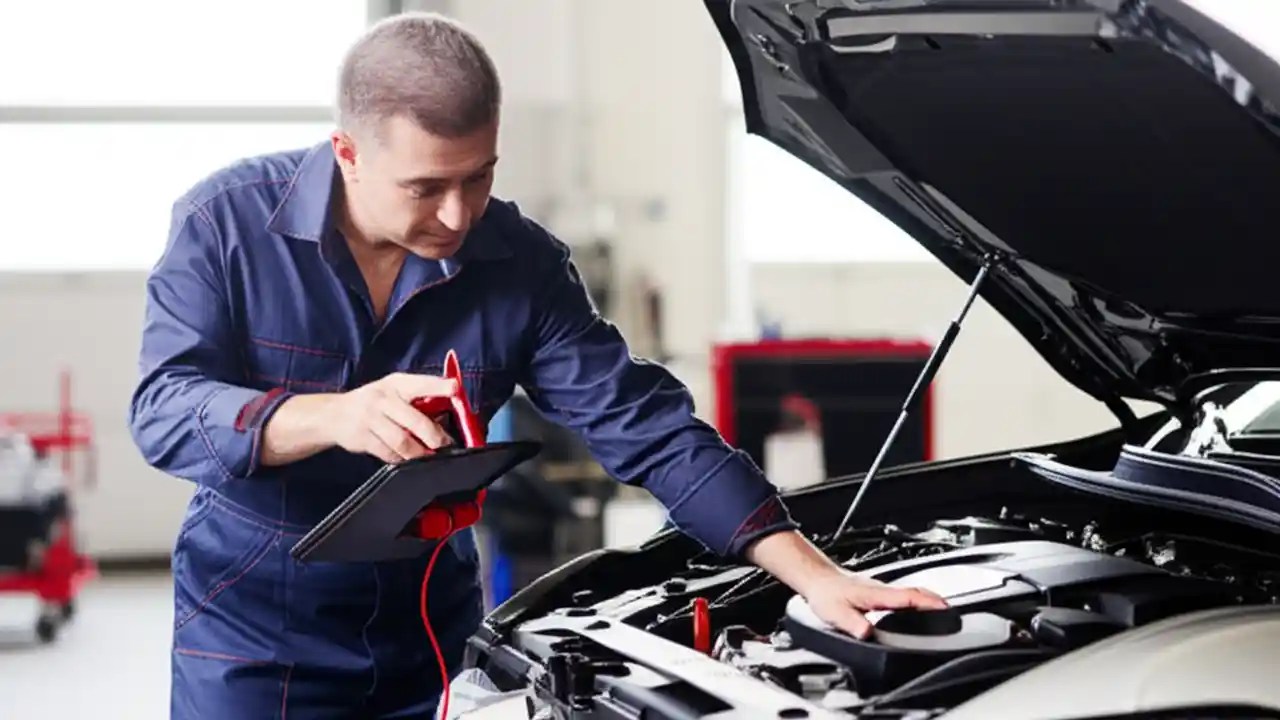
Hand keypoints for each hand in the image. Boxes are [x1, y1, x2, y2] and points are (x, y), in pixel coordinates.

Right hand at [324, 372, 459, 463]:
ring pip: (403, 441)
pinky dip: (401, 459)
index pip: (421, 383)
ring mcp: (371, 418)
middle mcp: (384, 399)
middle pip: (416, 420)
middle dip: (435, 436)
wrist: (333, 414)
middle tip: (446, 445)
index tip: (455, 388)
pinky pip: (388, 453)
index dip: (439, 386)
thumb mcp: (393, 391)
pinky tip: (407, 459)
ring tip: (429, 456)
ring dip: (419, 453)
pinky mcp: (363, 438)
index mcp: (397, 384)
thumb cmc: (373, 402)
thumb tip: (445, 418)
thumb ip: (416, 400)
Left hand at [801, 569, 947, 638]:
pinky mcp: (877, 591)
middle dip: (934, 601)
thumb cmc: (825, 594)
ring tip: (941, 609)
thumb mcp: (835, 613)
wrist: (817, 579)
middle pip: (915, 592)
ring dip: (926, 599)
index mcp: (875, 594)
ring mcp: (880, 589)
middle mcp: (881, 589)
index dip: (927, 603)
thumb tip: (867, 633)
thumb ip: (852, 624)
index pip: (907, 597)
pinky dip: (915, 600)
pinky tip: (916, 607)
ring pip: (909, 591)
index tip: (944, 608)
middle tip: (951, 611)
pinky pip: (902, 594)